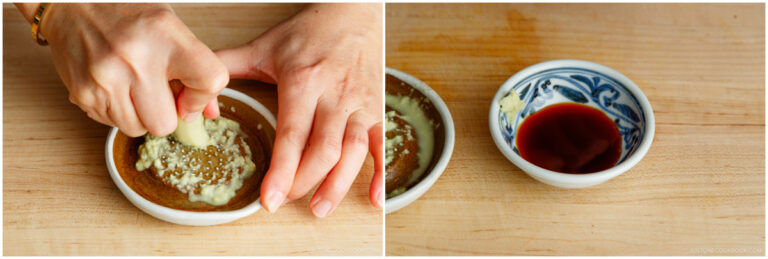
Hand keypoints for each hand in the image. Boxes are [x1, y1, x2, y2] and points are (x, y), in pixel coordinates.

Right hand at [25, 3, 227, 136]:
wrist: (74, 2)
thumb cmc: (127, 13)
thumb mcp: (171, 29)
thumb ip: (197, 69)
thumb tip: (209, 111)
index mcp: (165, 36)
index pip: (209, 80)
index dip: (204, 95)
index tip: (192, 93)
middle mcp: (134, 58)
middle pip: (166, 123)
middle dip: (166, 113)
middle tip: (159, 91)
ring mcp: (105, 79)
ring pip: (138, 129)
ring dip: (141, 115)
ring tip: (135, 86)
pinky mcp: (83, 93)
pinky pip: (112, 124)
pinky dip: (118, 111)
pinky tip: (116, 85)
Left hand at [216, 3, 382, 216]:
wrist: (353, 12)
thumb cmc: (309, 32)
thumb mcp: (264, 46)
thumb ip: (226, 66)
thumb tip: (194, 90)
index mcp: (304, 81)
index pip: (293, 134)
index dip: (282, 170)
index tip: (270, 199)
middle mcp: (334, 94)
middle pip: (324, 149)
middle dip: (304, 182)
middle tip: (286, 201)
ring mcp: (359, 103)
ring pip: (354, 151)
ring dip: (338, 184)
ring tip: (320, 208)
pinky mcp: (376, 107)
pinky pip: (381, 143)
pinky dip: (381, 173)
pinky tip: (374, 198)